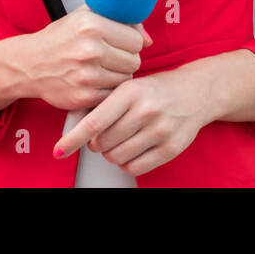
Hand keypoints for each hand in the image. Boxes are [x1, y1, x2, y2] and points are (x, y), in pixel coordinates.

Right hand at [21, 5, 152, 111]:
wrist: (28, 64)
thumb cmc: (62, 38)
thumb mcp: (86, 17)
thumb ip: (121, 20)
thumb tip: (149, 41)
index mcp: (92, 24)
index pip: (136, 40)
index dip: (130, 43)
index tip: (118, 44)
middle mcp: (89, 49)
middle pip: (134, 61)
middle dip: (126, 60)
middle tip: (109, 58)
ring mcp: (86, 75)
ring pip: (126, 79)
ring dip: (118, 76)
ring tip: (100, 69)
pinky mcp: (83, 97)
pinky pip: (112, 95)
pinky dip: (107, 90)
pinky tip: (93, 81)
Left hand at [52, 65, 215, 176]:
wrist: (196, 91)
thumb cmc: (155, 89)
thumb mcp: (130, 86)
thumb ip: (106, 104)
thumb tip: (76, 128)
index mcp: (131, 91)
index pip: (95, 121)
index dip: (73, 139)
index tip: (58, 151)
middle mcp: (146, 110)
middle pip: (103, 143)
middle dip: (95, 144)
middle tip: (101, 136)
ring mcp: (160, 130)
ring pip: (117, 157)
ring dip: (110, 154)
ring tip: (117, 142)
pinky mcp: (170, 148)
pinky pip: (134, 167)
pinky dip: (126, 163)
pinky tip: (130, 150)